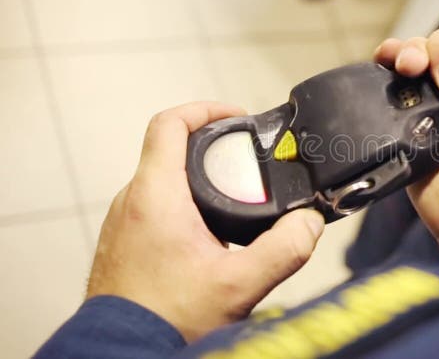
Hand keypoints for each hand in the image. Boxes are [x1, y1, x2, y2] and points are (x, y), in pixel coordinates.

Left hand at [87, 102, 324, 341]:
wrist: (122, 353)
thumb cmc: (166, 320)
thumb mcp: (240, 285)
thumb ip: (284, 249)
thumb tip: (310, 223)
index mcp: (156, 196)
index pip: (170, 123)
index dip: (206, 109)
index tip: (236, 116)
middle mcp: (132, 201)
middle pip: (170, 149)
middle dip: (211, 145)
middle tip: (246, 157)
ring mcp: (123, 222)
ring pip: (162, 180)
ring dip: (197, 177)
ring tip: (235, 197)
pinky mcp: (123, 243)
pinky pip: (153, 206)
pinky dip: (183, 204)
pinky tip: (210, 236)